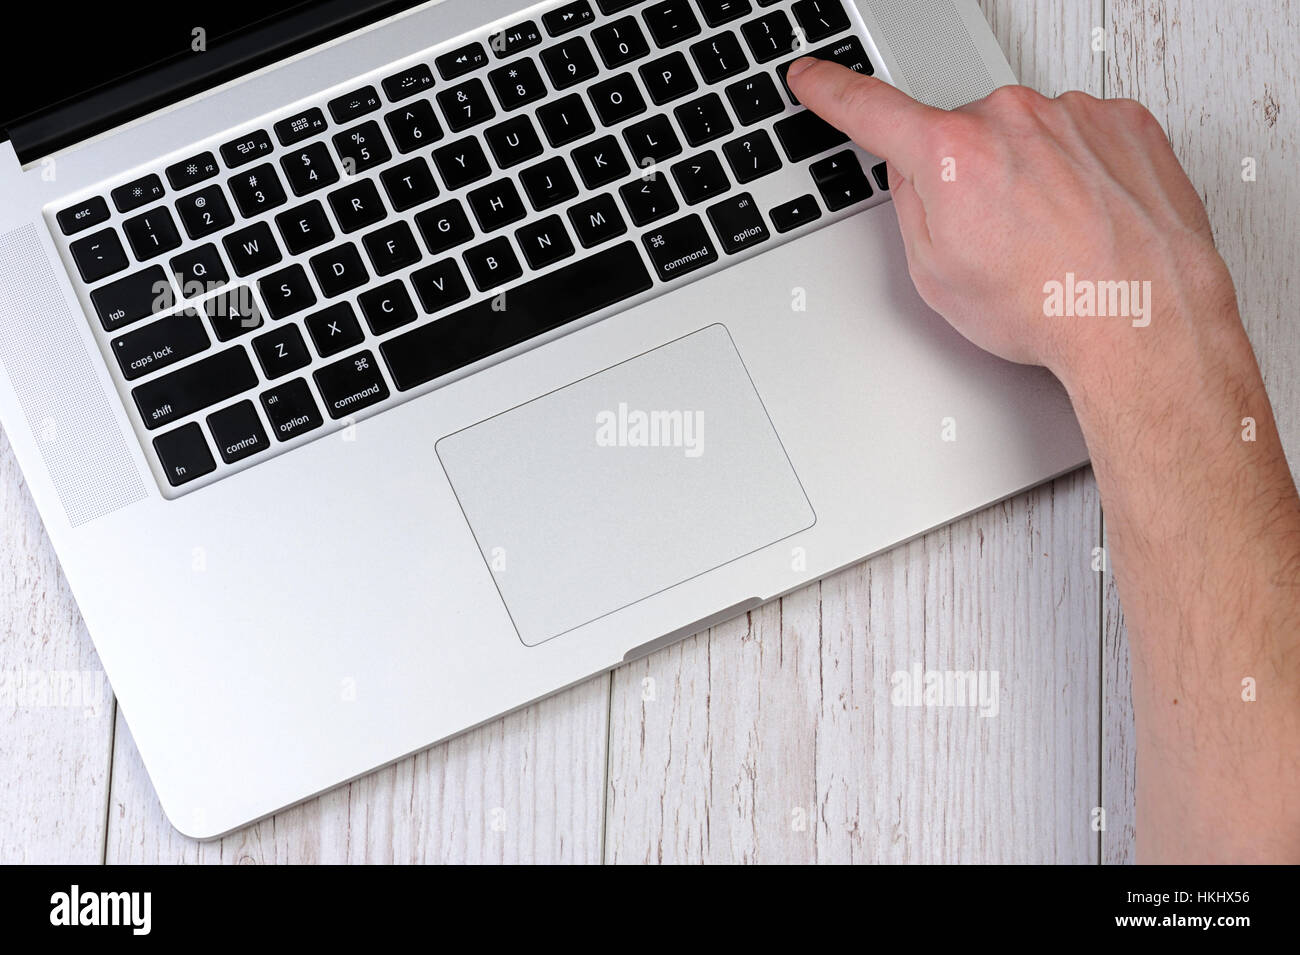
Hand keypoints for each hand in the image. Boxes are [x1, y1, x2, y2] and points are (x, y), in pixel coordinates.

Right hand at [786, 59, 1238, 387]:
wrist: (1143, 319)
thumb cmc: (1049, 308)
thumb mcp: (938, 276)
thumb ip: (911, 209)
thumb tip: (916, 177)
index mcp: (951, 156)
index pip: (871, 111)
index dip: (830, 92)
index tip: (811, 77)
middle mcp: (1011, 118)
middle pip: (961, 135)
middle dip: (967, 178)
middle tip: (997, 240)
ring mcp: (1073, 114)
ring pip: (1025, 135)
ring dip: (1029, 175)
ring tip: (1054, 239)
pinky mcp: (1124, 121)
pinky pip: (1079, 135)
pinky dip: (1078, 171)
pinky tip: (1087, 219)